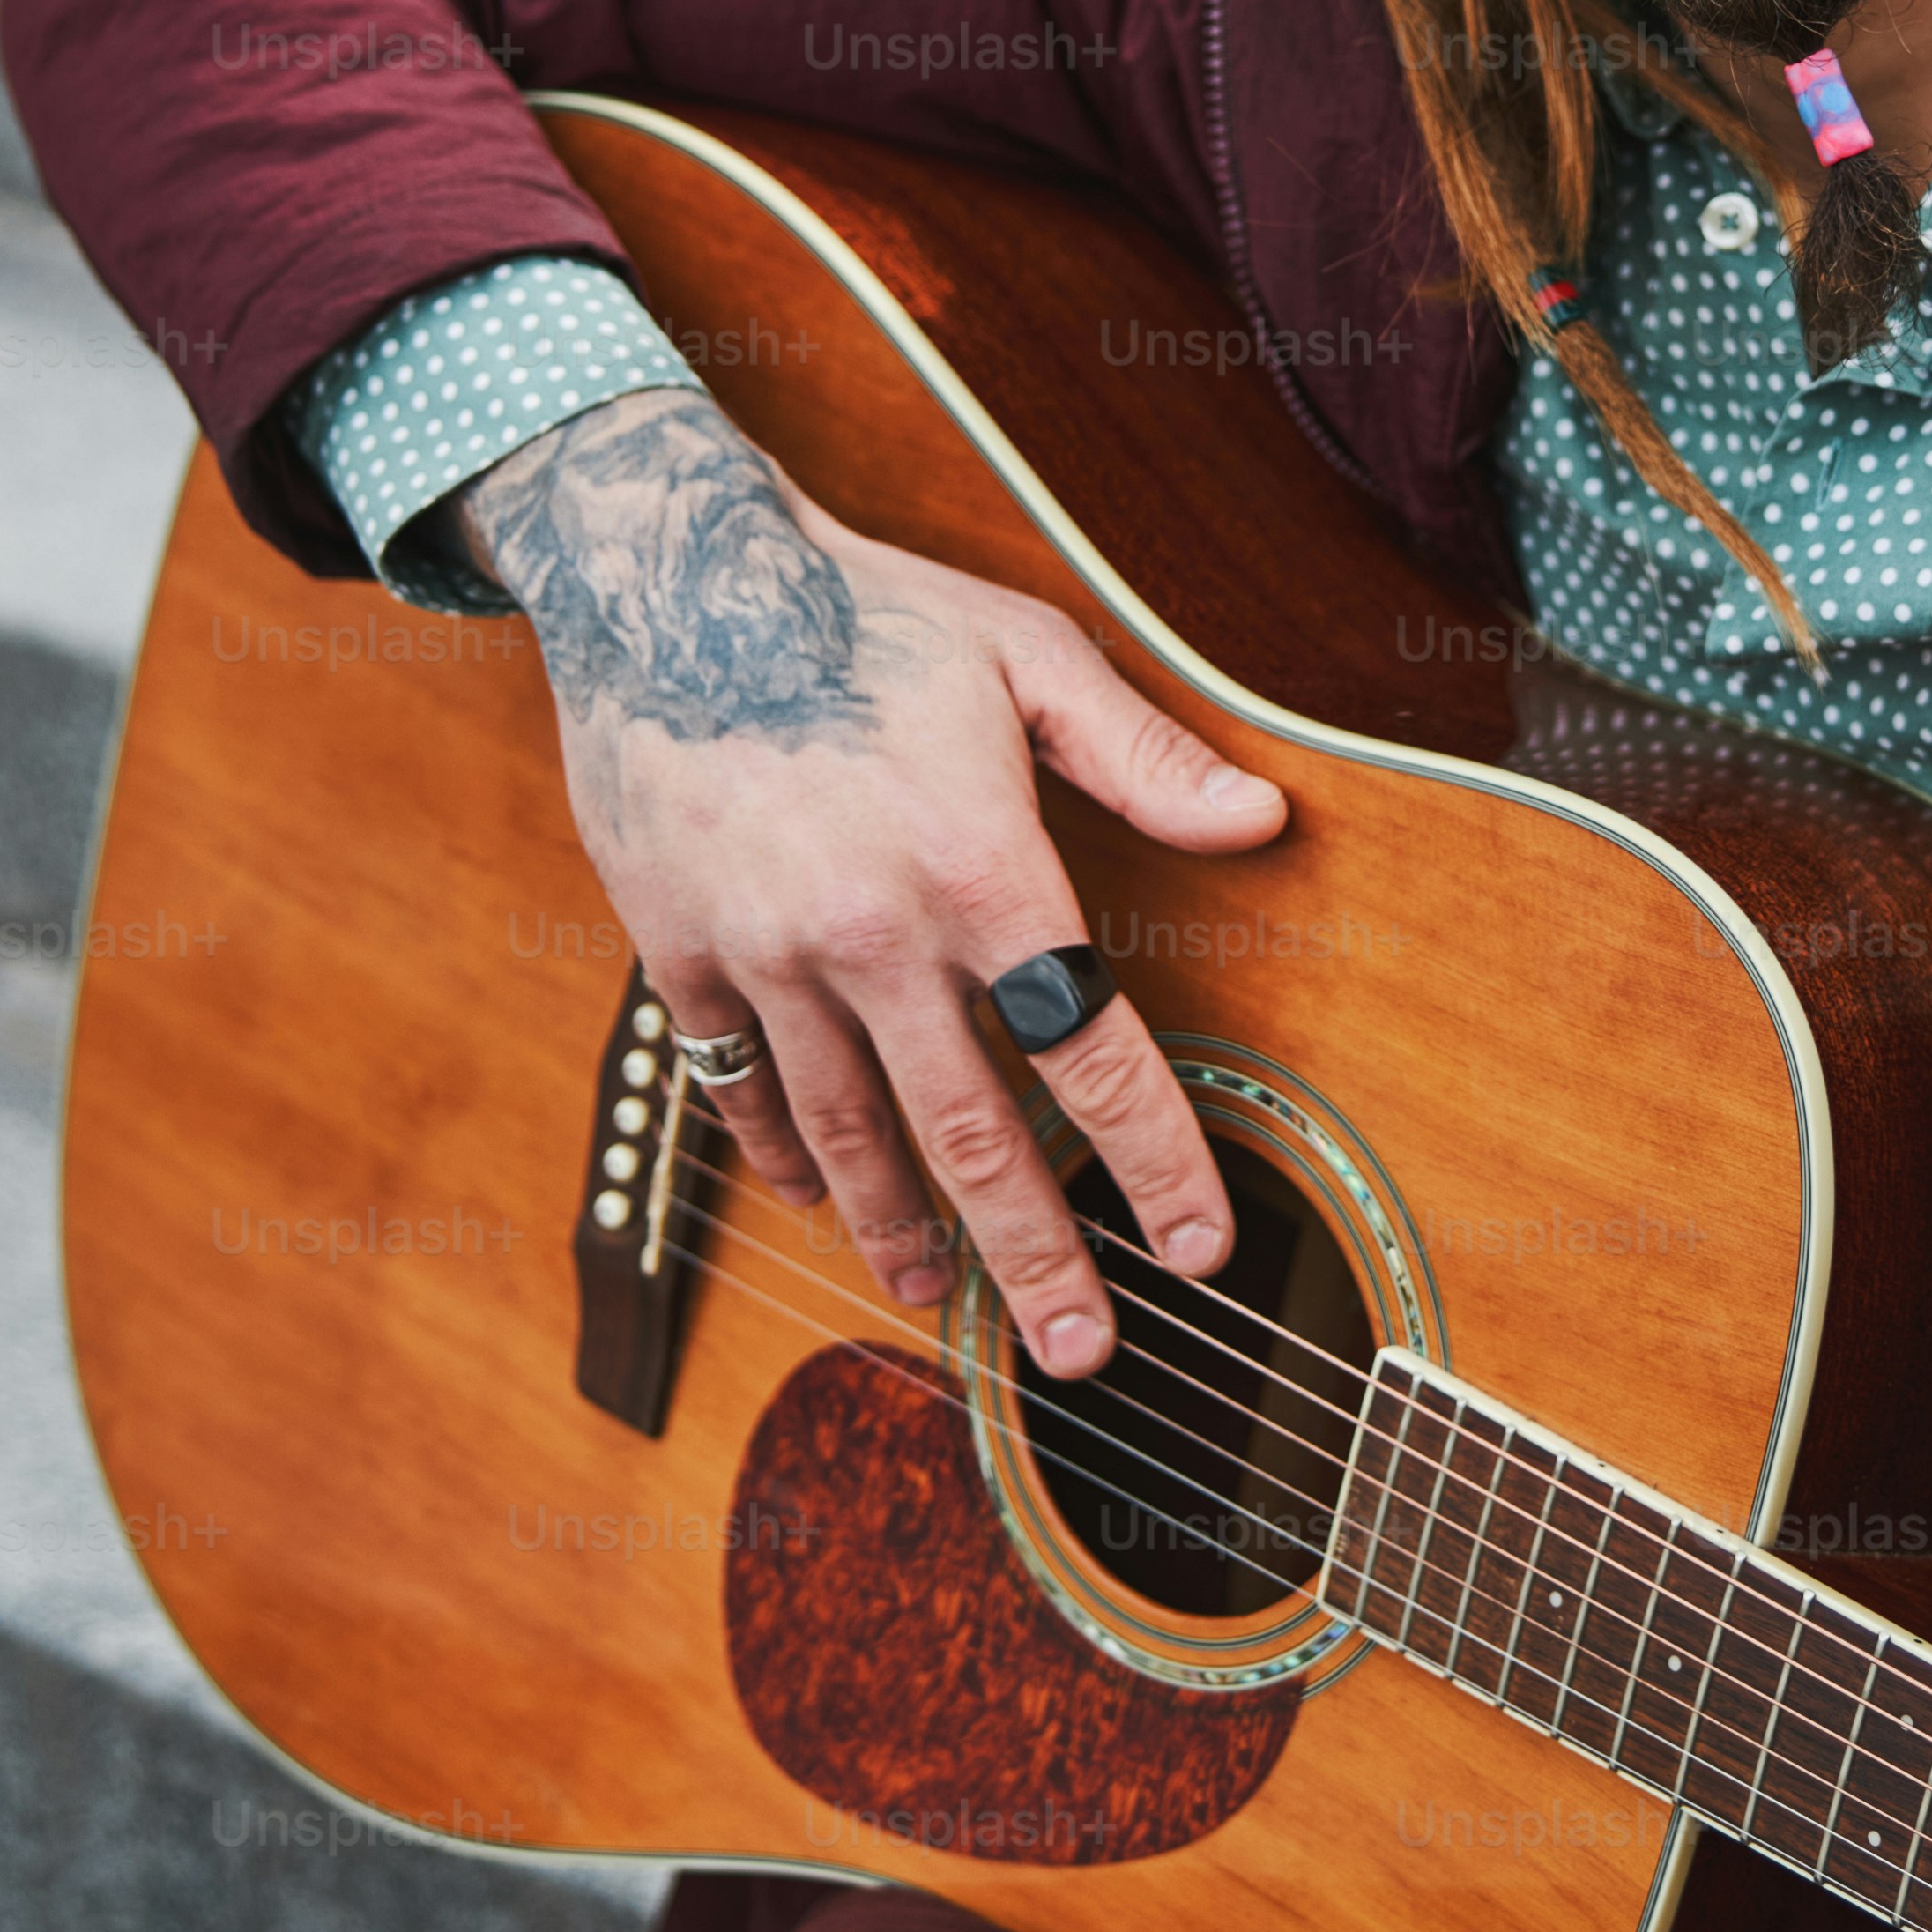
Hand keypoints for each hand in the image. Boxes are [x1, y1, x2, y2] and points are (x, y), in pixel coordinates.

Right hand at [449, 388, 1288, 1377]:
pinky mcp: (681, 952)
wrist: (668, 578)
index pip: (1093, 1050)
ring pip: (850, 1134)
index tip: (1200, 1247)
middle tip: (1078, 1352)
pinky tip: (816, 1196)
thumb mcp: (1027, 657)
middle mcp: (876, 935)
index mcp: (982, 869)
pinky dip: (780, 1152)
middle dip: (1035, 1257)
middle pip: (973, 1135)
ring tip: (940, 1302)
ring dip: (902, 1233)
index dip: (1156, 1162)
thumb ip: (1146, 757)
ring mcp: (768, 954)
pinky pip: (736, 1085)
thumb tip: (1263, 820)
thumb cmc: (867, 610)